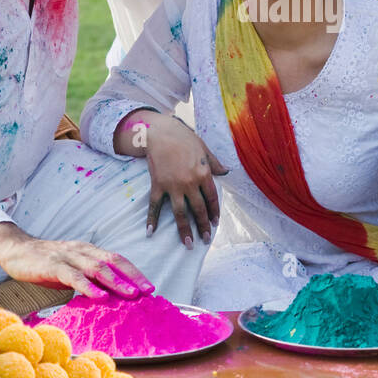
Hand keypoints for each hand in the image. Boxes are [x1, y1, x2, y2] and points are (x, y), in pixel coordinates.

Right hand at [0, 222, 153, 299]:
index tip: (149, 286)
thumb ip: (86, 278)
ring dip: (116, 281)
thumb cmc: (44, 263)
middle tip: (147, 291)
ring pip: (97, 268)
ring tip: (130, 294)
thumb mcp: (70, 270)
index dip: (134, 272)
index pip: (117, 259)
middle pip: (113, 261)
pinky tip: (98, 296)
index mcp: (88, 251)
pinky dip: (88, 286)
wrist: (15, 249)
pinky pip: (73, 276)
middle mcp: (82, 251)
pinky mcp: (52, 265)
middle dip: (132, 276)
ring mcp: (68, 257)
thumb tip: (106, 295)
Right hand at [143, 118, 228, 247]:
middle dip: (203, 227)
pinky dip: (152, 219)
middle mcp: (190, 183)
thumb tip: (226, 171)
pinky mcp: (158, 185)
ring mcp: (173, 186)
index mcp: (204, 174)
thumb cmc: (185, 139)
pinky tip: (151, 232)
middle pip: (198, 210)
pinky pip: (155, 205)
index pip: (212, 199)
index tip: (215, 224)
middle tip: (205, 240)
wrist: (161, 133)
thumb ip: (215, 163)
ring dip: (184, 230)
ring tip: (188, 244)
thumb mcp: (205, 149)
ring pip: (180, 213)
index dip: (214, 213)